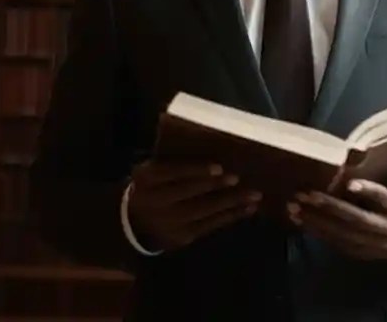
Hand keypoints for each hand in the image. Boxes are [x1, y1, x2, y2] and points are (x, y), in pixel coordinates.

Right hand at [128, 160, 260, 250]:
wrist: (132, 224)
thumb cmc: (150, 188)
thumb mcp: (151, 172)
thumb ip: (171, 163)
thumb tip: (211, 149)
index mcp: (147, 180)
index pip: (172, 174)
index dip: (195, 171)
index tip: (218, 167)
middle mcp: (156, 202)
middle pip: (190, 194)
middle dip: (216, 187)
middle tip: (239, 179)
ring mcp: (170, 224)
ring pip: (205, 212)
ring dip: (232, 203)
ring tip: (254, 195)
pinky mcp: (183, 238)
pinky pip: (211, 226)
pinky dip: (231, 217)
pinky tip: (247, 210)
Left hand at [289, 150, 386, 260]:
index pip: (385, 200)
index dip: (368, 193)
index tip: (349, 184)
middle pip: (356, 219)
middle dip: (329, 208)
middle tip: (305, 194)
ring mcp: (373, 244)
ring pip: (342, 234)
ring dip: (315, 221)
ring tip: (293, 207)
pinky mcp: (361, 252)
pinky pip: (336, 244)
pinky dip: (317, 233)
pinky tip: (300, 221)